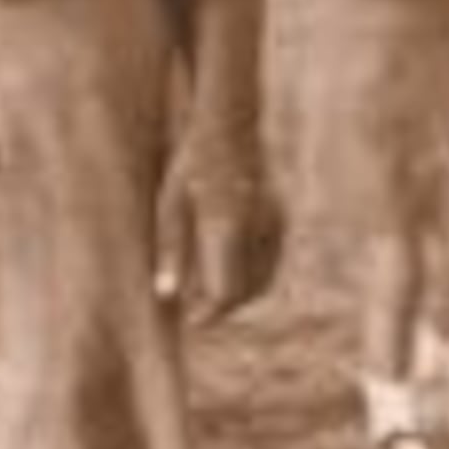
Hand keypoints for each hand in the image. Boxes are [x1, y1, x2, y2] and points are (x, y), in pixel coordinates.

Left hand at [153, 138, 285, 323]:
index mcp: (225, 224)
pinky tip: (229, 271)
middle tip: (199, 314)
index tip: (193, 322)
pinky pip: (271, 261)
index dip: (210, 313)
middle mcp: (257, 226)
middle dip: (224, 307)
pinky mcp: (283, 219)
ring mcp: (276, 223)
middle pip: (247, 290)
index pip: (225, 291)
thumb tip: (166, 296)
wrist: (231, 126)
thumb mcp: (170, 206)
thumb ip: (171, 251)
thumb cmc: (191, 167)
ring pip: (264, 279)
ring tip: (211, 296)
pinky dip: (253, 275)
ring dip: (240, 294)